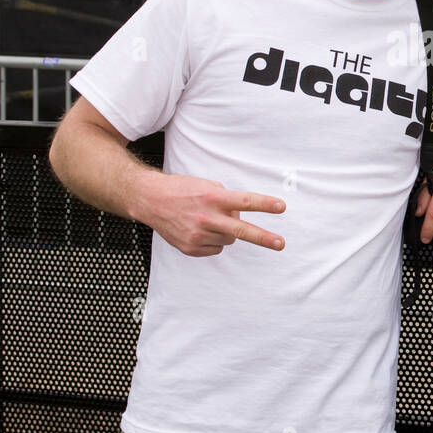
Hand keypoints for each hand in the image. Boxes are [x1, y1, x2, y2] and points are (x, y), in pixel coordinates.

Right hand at [139, 173, 285, 255]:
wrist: (150, 200)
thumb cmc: (181, 190)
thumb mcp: (207, 185)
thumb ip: (226, 199)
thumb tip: (240, 215)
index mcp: (212, 198)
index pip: (245, 202)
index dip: (265, 205)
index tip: (281, 207)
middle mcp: (206, 217)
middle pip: (242, 230)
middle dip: (264, 237)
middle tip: (280, 243)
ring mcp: (197, 235)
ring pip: (230, 239)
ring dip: (227, 230)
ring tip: (210, 220)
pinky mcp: (190, 248)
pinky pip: (216, 248)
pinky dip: (214, 240)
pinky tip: (200, 229)